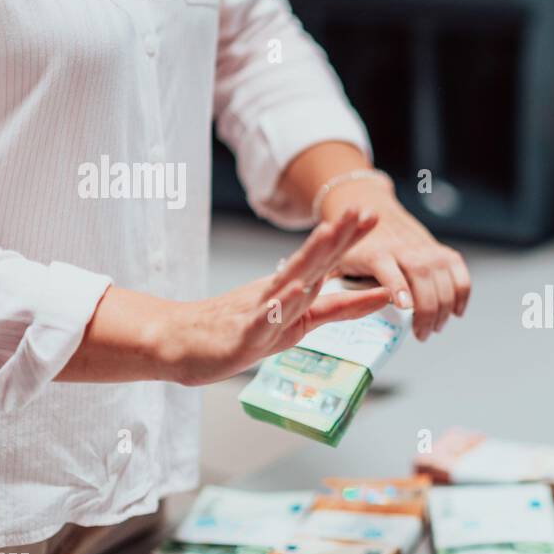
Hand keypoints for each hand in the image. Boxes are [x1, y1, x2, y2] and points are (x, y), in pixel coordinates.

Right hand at [162, 208, 389, 385]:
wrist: (180, 343)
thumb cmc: (238, 330)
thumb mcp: (295, 322)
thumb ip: (331, 310)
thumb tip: (367, 298)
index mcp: (291, 290)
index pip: (326, 262)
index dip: (350, 240)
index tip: (373, 214)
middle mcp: (277, 294)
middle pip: (313, 262)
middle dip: (339, 237)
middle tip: (361, 210)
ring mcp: (259, 312)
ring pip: (290, 281)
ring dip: (311, 258)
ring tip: (330, 234)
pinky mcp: (244, 335)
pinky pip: (264, 318)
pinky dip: (280, 305)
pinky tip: (294, 291)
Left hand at [320, 172, 470, 340]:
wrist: (370, 208)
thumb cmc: (352, 247)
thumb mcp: (336, 264)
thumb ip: (336, 288)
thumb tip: (328, 317)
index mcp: (375, 252)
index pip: (389, 270)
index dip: (398, 288)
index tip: (405, 307)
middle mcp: (403, 248)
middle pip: (422, 276)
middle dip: (427, 309)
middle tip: (422, 334)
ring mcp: (424, 247)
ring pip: (443, 276)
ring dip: (445, 306)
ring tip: (435, 328)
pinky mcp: (439, 249)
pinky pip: (458, 270)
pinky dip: (462, 292)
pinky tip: (457, 312)